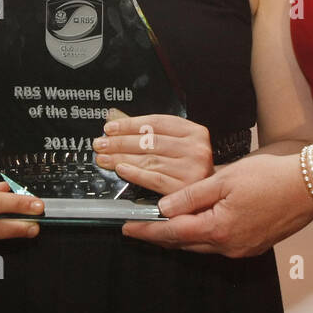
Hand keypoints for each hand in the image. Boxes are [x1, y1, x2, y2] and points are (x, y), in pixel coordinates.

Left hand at [93, 110, 212, 194]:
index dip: (130, 124)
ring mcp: (192, 169)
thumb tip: (116, 118)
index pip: (156, 123)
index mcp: (195, 132)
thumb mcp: (177, 143)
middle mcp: (196, 149)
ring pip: (149, 159)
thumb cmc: (191, 166)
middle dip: (120, 141)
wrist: (211, 194)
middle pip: (150, 141)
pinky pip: (154, 178)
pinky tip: (120, 168)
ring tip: (104, 157)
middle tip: (101, 143)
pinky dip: (134, 172)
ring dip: (121, 157)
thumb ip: (148, 131)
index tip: (110, 127)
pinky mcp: (184, 189)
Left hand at [122, 152, 312, 256]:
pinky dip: (202, 233)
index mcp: (219, 229)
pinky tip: (197, 222)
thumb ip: (192, 195)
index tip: (127, 228)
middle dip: (160, 235)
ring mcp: (243, 248)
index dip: (147, 231)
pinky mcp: (253, 244)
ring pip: (202, 244)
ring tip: (162, 222)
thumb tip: (164, 207)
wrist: (311, 185)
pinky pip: (218, 242)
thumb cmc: (271, 177)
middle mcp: (230, 246)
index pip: (172, 233)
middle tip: (138, 226)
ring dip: (181, 235)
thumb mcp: (225, 179)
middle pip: (185, 243)